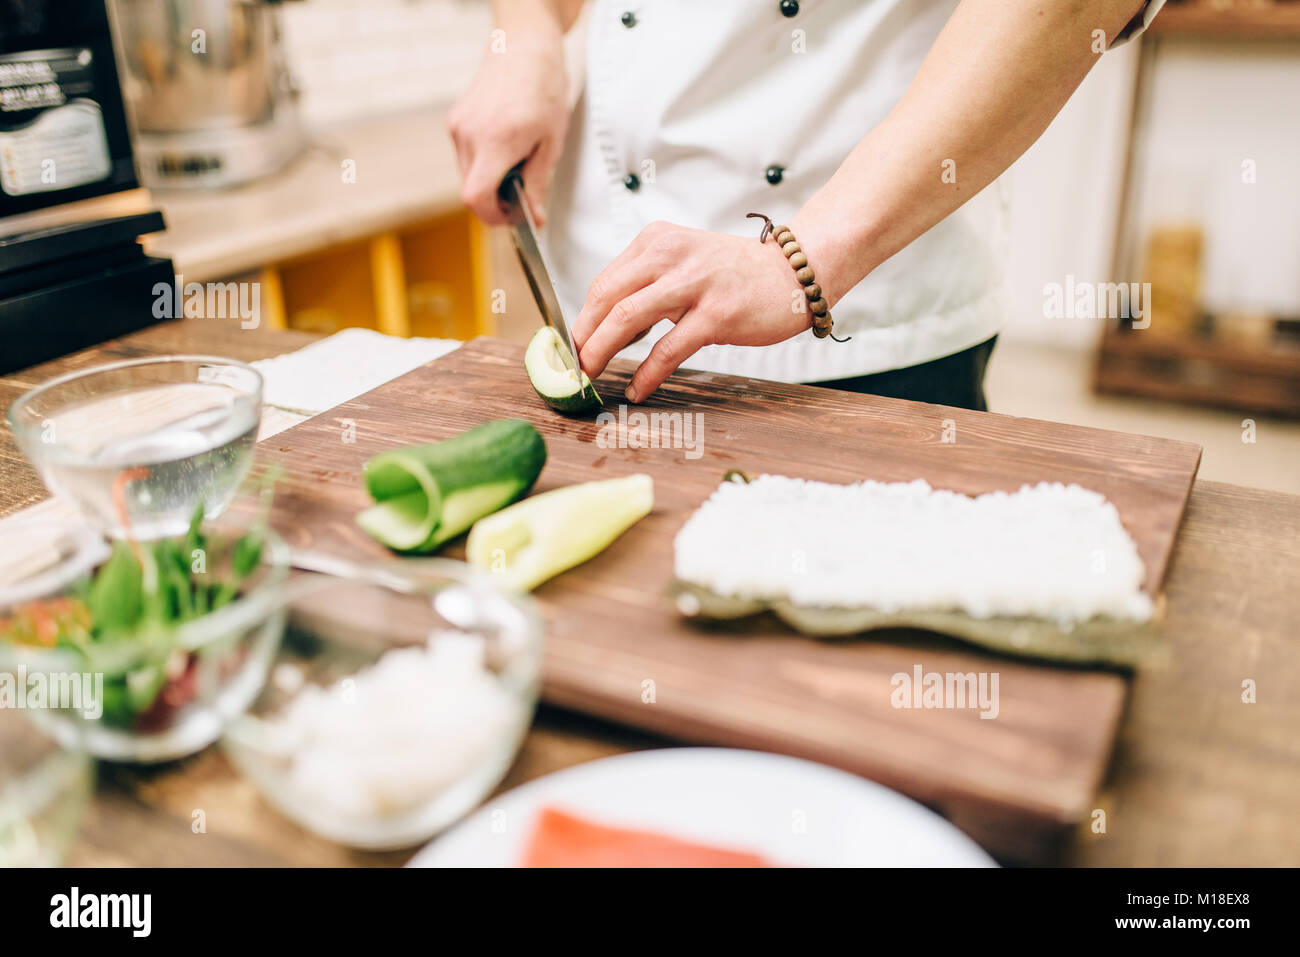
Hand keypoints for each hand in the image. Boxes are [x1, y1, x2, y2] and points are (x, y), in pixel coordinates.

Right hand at [447, 33, 568, 226]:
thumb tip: (534, 217)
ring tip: (515, 162)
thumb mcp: (551, 142)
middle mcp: (470, 134)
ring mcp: (458, 126)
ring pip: (466, 175)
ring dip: (488, 180)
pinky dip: (482, 162)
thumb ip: (538, 183)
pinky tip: (503, 146)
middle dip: (495, 201)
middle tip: (520, 195)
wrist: (523, 49)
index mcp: (497, 141)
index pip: (476, 197)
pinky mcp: (454, 121)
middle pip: (470, 191)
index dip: (492, 216)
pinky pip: (465, 156)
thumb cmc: (543, 89)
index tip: (512, 217)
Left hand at [571, 222, 817, 401]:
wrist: (795, 271)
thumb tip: (608, 326)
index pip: (604, 281)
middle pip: (606, 297)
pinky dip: (647, 372)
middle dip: (584, 336)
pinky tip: (638, 389)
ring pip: (628, 317)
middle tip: (574, 365)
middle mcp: (671, 255)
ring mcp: (694, 283)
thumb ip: (649, 284)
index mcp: (657, 241)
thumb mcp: (685, 261)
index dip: (582, 318)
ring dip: (602, 350)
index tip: (573, 345)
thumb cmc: (737, 274)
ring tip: (591, 375)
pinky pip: (669, 348)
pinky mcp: (716, 313)